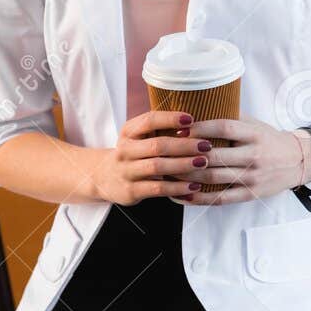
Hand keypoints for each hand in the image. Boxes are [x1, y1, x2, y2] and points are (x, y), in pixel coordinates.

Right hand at [91, 111, 215, 205]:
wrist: (104, 177)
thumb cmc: (134, 153)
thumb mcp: (139, 137)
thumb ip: (161, 130)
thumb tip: (199, 123)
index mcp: (129, 131)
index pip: (149, 120)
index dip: (170, 118)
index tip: (192, 119)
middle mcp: (125, 149)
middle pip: (157, 145)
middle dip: (184, 145)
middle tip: (206, 145)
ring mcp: (126, 171)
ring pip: (157, 166)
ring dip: (183, 164)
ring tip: (204, 162)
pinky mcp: (130, 191)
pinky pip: (157, 188)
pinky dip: (177, 188)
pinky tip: (194, 186)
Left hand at [179, 116, 310, 205]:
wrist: (297, 161)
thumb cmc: (269, 139)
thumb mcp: (255, 124)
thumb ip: (230, 117)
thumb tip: (197, 107)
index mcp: (254, 135)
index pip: (225, 128)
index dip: (201, 128)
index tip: (180, 128)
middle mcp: (254, 156)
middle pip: (214, 156)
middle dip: (187, 155)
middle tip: (165, 153)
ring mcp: (252, 177)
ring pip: (214, 179)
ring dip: (187, 177)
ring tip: (167, 173)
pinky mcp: (250, 194)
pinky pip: (220, 199)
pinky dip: (199, 198)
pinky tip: (182, 194)